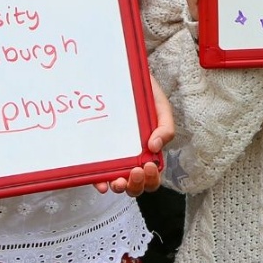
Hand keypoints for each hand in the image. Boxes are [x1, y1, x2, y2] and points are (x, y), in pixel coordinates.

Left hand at [97, 73, 175, 196]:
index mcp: (150, 148)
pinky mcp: (97, 151)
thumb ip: (165, 126)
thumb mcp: (160, 106)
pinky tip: (101, 183)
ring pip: (118, 182)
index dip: (151, 179)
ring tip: (119, 180)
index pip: (152, 174)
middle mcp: (132, 155)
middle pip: (136, 184)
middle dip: (136, 185)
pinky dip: (99, 182)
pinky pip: (97, 172)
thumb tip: (154, 147)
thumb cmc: (144, 91)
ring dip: (120, 187)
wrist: (121, 74)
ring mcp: (114, 155)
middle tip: (135, 172)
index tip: (148, 166)